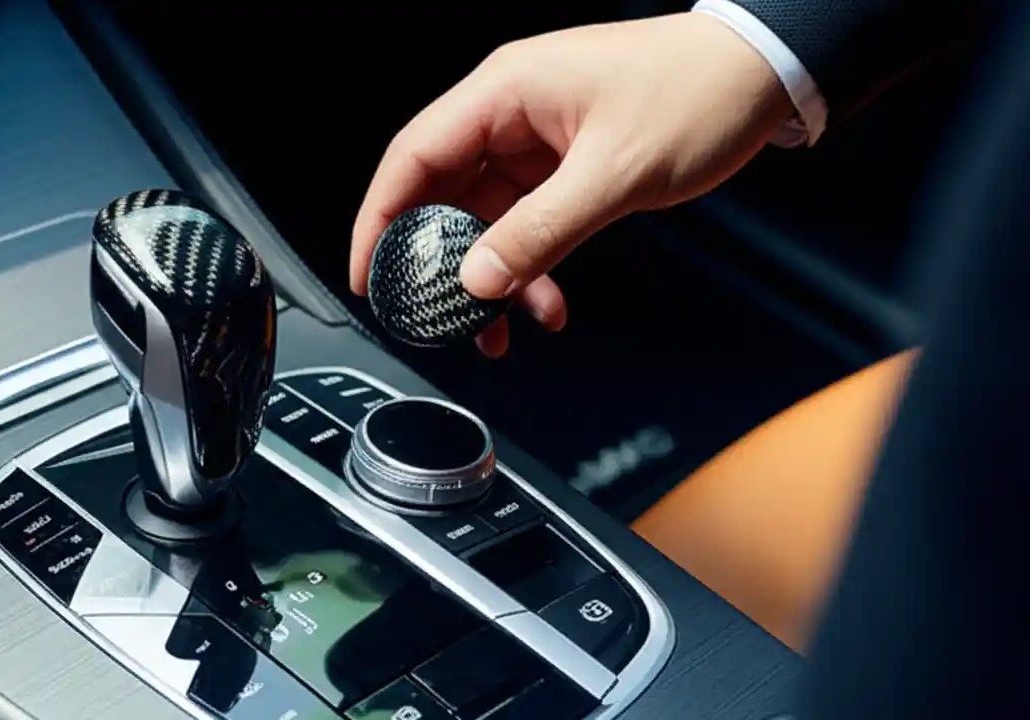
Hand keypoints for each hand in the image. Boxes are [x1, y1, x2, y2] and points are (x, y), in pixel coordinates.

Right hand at [349, 12, 793, 356]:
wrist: (763, 74)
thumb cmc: (698, 91)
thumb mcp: (614, 173)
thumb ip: (541, 232)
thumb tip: (480, 280)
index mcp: (505, 93)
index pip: (414, 158)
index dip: (380, 218)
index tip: (367, 273)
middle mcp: (510, 114)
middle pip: (443, 194)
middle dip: (439, 263)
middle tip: (435, 318)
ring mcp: (536, 141)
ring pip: (485, 219)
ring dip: (489, 277)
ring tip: (496, 330)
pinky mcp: (564, 166)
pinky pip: (525, 224)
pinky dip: (529, 266)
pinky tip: (545, 303)